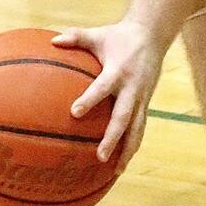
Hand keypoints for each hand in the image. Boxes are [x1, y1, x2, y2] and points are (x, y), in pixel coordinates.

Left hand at [52, 20, 163, 171]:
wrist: (152, 36)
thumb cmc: (118, 36)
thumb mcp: (98, 34)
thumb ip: (76, 37)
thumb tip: (53, 41)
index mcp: (118, 71)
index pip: (103, 88)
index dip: (90, 99)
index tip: (74, 112)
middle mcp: (132, 88)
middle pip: (123, 117)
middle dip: (113, 138)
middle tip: (100, 156)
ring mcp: (142, 98)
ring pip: (137, 128)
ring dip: (128, 150)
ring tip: (117, 171)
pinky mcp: (147, 103)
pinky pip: (141, 127)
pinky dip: (134, 145)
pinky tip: (124, 162)